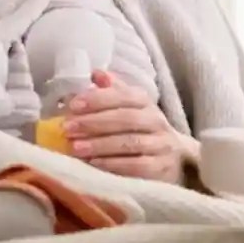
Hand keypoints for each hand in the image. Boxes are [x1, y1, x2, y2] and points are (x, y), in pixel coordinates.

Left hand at [62, 70, 194, 183]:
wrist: (175, 160)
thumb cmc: (142, 130)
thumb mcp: (130, 108)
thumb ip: (113, 91)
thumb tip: (96, 73)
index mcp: (146, 102)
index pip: (124, 96)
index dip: (99, 99)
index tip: (73, 105)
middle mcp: (156, 121)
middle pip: (126, 118)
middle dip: (94, 122)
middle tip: (68, 128)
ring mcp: (161, 145)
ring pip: (130, 142)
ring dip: (100, 144)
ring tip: (75, 147)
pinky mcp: (161, 169)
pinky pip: (137, 166)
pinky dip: (114, 164)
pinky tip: (94, 164)